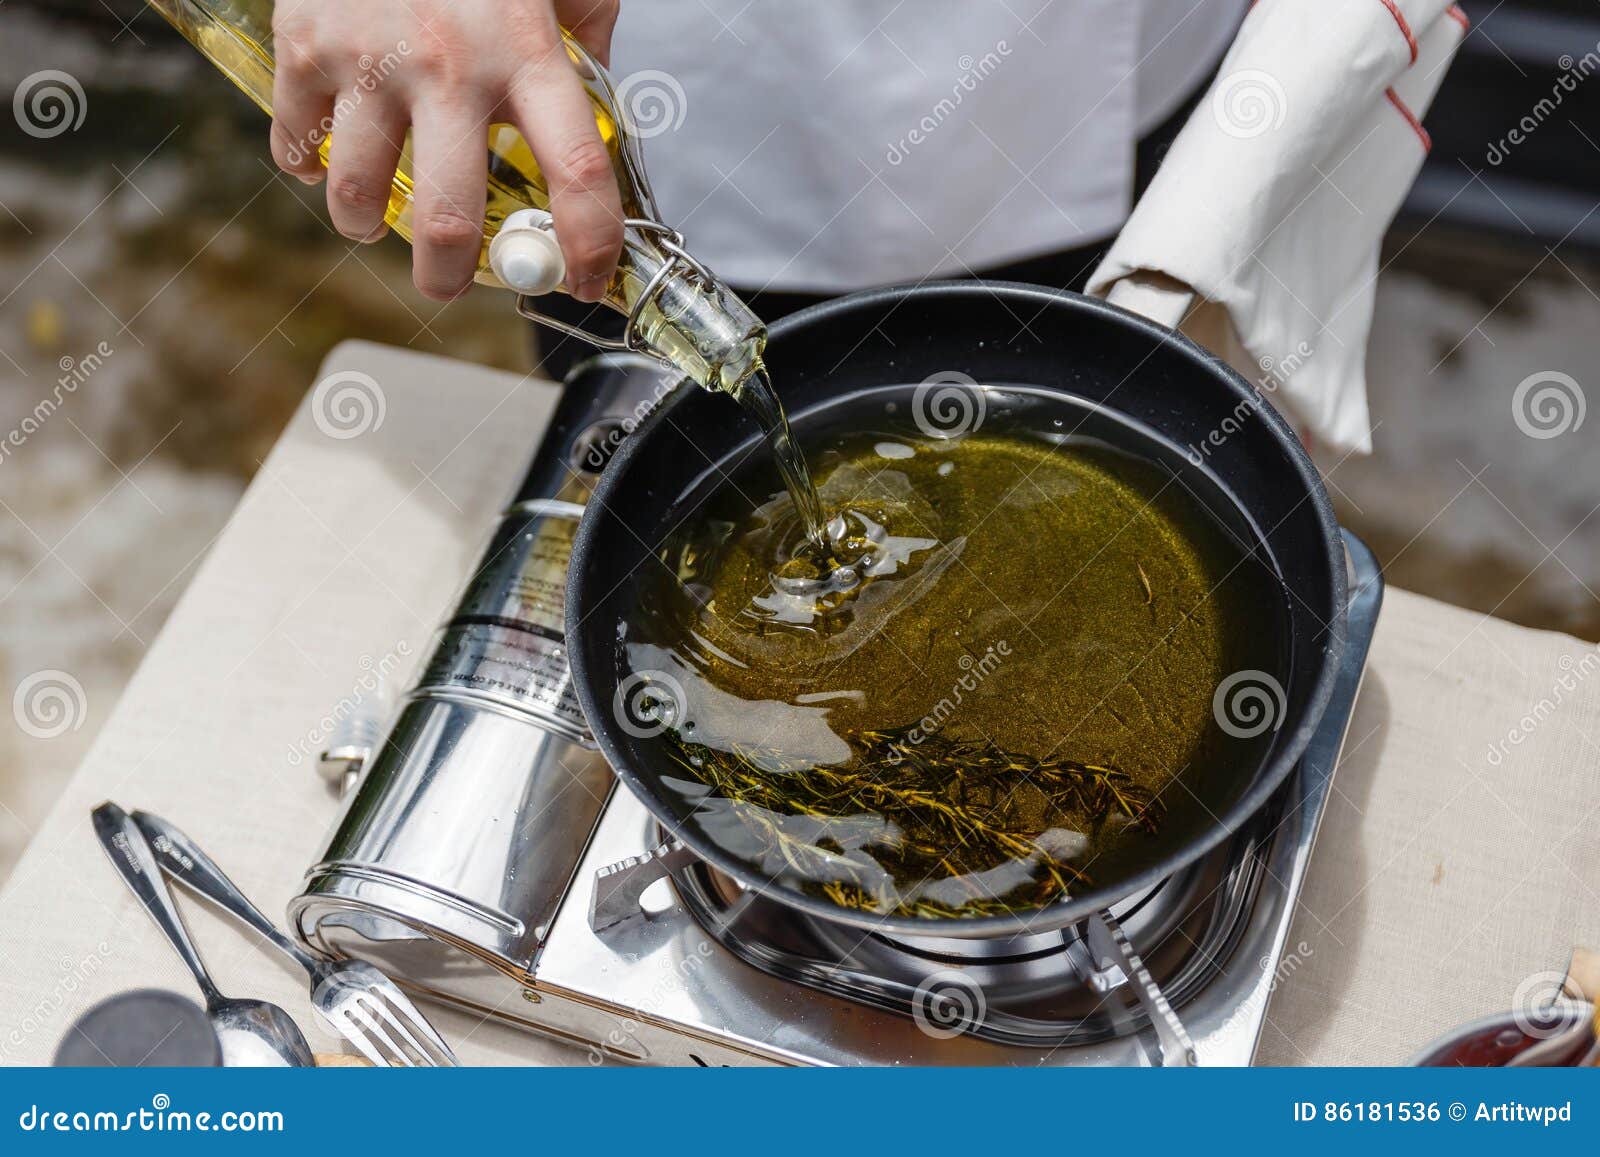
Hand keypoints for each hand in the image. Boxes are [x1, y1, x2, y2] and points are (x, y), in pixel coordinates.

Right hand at [270, 0, 623, 301]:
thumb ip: (585, 35)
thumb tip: (598, 106)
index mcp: (527, 50)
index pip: (576, 174)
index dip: (588, 246)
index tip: (585, 282)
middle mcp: (450, 64)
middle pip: (448, 216)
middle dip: (446, 276)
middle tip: (447, 283)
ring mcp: (370, 58)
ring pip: (359, 195)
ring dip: (365, 224)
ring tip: (376, 216)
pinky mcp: (304, 43)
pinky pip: (296, 142)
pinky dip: (309, 163)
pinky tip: (328, 150)